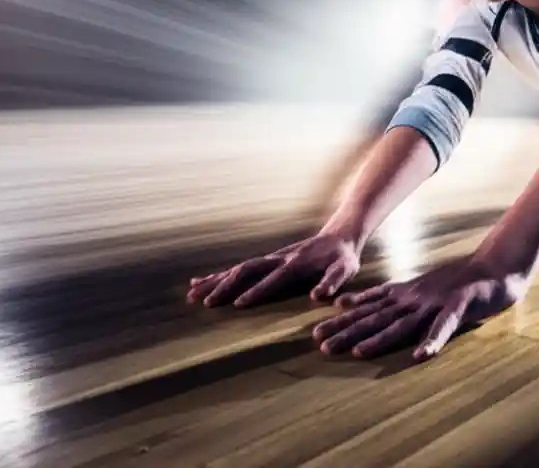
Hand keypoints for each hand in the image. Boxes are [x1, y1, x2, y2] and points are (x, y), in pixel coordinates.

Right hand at [186, 230, 360, 307]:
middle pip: (247, 271)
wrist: (339, 235)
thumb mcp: (346, 269)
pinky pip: (240, 268)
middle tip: (205, 302)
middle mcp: (279, 259)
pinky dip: (220, 275)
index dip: (257, 291)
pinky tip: (201, 281)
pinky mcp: (268, 261)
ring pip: (238, 268)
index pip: (273, 278)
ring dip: (216, 281)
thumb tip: (318, 296)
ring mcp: (271, 258)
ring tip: (192, 293)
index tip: (238, 304)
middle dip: (226, 286)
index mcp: (297, 264)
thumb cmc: (343, 257)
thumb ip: (333, 281)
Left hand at [312, 256, 526, 360]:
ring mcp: (436, 303)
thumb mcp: (418, 286)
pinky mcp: (460, 306)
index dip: (343, 320)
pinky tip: (422, 356)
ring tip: (358, 352)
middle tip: (322, 345)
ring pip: (403, 323)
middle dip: (348, 331)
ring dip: (380, 338)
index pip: (368, 307)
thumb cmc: (458, 281)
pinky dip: (433, 340)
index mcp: (405, 294)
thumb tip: (354, 302)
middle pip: (377, 317)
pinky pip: (445, 326)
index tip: (316, 331)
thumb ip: (390, 295)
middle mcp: (414, 299)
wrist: (495, 267)